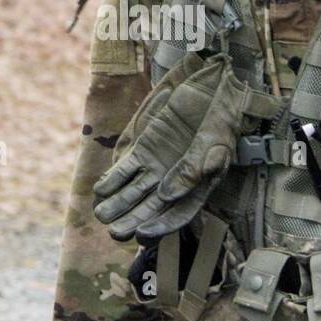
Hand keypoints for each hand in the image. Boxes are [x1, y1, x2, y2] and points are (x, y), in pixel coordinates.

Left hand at [94, 53, 258, 240]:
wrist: (212, 87)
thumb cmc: (220, 117)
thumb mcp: (213, 143)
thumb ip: (193, 170)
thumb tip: (167, 196)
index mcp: (198, 185)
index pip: (178, 214)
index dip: (161, 226)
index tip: (142, 234)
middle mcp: (176, 181)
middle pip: (152, 208)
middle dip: (132, 220)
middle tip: (114, 232)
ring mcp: (159, 166)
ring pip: (135, 191)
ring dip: (118, 204)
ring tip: (101, 214)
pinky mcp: (145, 149)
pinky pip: (127, 168)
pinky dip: (113, 179)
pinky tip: (100, 189)